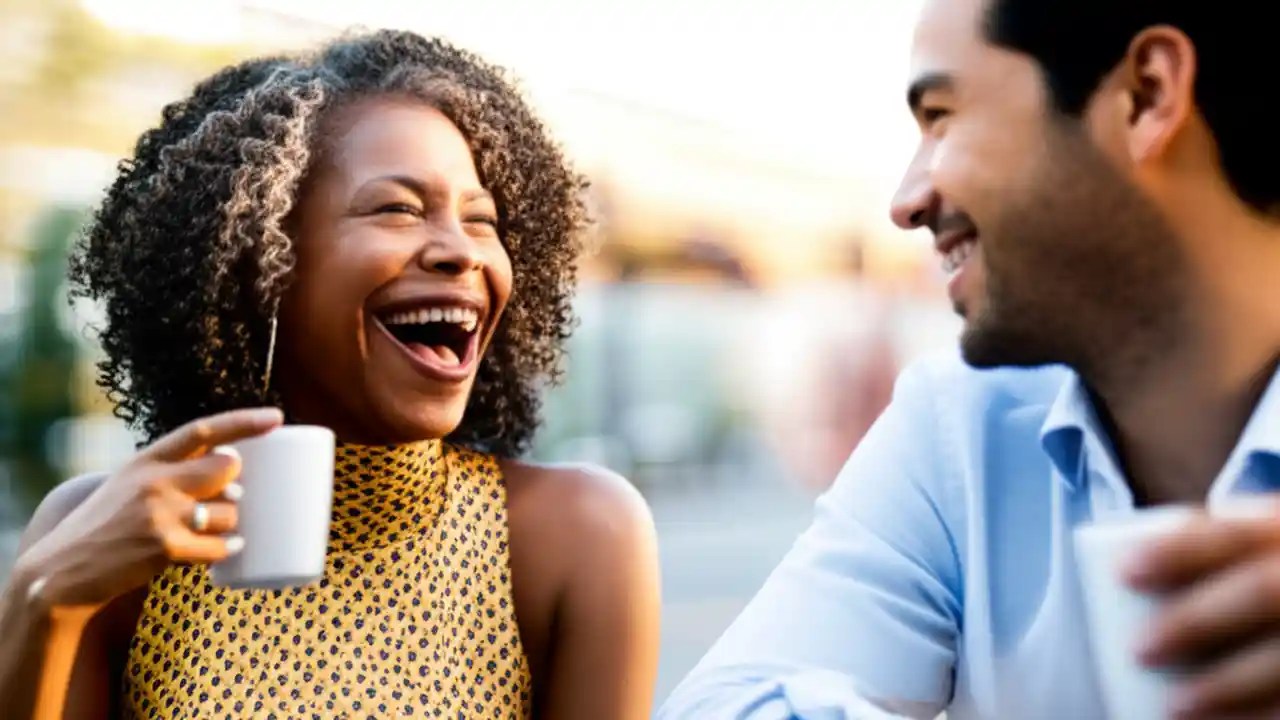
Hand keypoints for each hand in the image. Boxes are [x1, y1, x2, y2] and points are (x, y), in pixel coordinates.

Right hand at [14, 408, 282, 622]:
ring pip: (229, 512)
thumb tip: (232, 470)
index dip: (243, 422)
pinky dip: (228, 549)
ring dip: (229, 523)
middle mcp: (154, 481)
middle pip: (227, 469)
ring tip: (210, 530)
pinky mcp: (165, 547)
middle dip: (236, 483)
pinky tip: (230, 549)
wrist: (60, 572)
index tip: (277, 417)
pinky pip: (219, 546)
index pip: (202, 430)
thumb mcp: (128, 485)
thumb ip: (170, 472)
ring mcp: (160, 514)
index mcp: (146, 460)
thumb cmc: (103, 528)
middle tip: (229, 496)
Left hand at [1124, 501, 1279, 718]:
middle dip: (1196, 620)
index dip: (1177, 550)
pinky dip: (1255, 716)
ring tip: (1173, 706)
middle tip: (1138, 651)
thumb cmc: (1246, 586)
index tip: (1123, 572)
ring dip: (1227, 683)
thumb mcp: (1237, 558)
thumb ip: (1196, 555)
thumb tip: (1115, 571)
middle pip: (1261, 591)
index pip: (1232, 533)